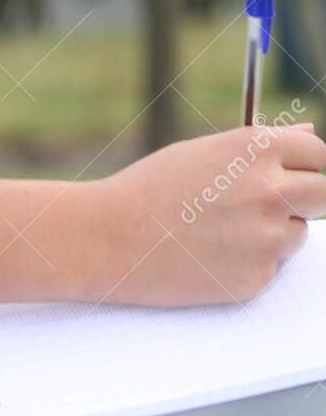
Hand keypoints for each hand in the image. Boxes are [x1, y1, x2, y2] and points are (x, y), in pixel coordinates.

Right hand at [83, 122, 325, 306]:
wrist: (111, 237)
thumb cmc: (152, 188)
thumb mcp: (205, 152)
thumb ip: (263, 145)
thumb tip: (307, 136)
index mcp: (257, 150)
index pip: (319, 155)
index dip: (308, 164)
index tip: (298, 173)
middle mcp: (271, 191)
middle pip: (324, 196)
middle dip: (305, 199)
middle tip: (268, 203)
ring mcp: (267, 239)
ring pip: (297, 235)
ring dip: (273, 232)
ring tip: (221, 228)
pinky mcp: (257, 279)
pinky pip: (270, 268)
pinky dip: (249, 262)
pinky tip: (211, 253)